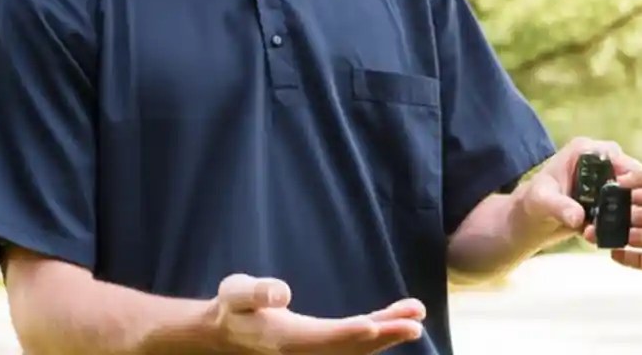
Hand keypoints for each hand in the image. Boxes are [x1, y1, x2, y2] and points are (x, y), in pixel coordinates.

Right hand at [210, 274, 425, 353]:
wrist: (226, 334)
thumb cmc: (231, 309)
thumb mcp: (235, 293)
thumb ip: (255, 292)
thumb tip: (281, 293)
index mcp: (285, 340)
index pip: (322, 338)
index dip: (347, 334)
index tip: (374, 325)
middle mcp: (304, 353)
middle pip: (349, 347)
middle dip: (384, 336)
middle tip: (415, 323)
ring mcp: (315, 353)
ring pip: (356, 348)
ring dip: (387, 333)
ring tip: (415, 316)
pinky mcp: (322, 347)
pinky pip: (353, 343)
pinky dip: (377, 332)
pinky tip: (393, 321)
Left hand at [511, 136, 641, 243]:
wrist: (530, 221)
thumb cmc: (532, 203)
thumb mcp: (542, 202)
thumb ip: (560, 207)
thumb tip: (578, 217)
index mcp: (583, 151)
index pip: (614, 154)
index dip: (628, 170)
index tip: (634, 191)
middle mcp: (597, 162)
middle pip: (629, 172)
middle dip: (635, 193)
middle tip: (637, 214)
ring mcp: (604, 181)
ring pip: (630, 191)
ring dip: (631, 209)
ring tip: (627, 228)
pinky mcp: (607, 198)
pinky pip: (624, 206)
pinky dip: (624, 220)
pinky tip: (620, 234)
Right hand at [595, 166, 641, 279]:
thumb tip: (621, 179)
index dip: (627, 194)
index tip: (606, 193)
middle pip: (639, 218)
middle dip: (618, 216)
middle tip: (597, 215)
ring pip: (638, 239)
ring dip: (617, 236)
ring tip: (595, 234)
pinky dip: (627, 258)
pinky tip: (611, 252)